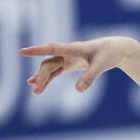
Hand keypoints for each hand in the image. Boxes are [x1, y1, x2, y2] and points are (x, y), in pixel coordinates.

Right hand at [19, 36, 136, 94]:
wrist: (116, 49)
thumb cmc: (109, 54)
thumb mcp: (102, 65)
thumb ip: (90, 77)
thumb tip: (78, 90)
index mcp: (74, 48)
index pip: (52, 48)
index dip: (37, 50)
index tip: (23, 52)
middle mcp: (68, 52)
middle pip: (49, 63)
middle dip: (41, 76)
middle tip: (35, 90)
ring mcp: (68, 58)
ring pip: (50, 67)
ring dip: (42, 79)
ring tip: (34, 91)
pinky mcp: (70, 64)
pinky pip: (55, 71)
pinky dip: (47, 78)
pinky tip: (38, 85)